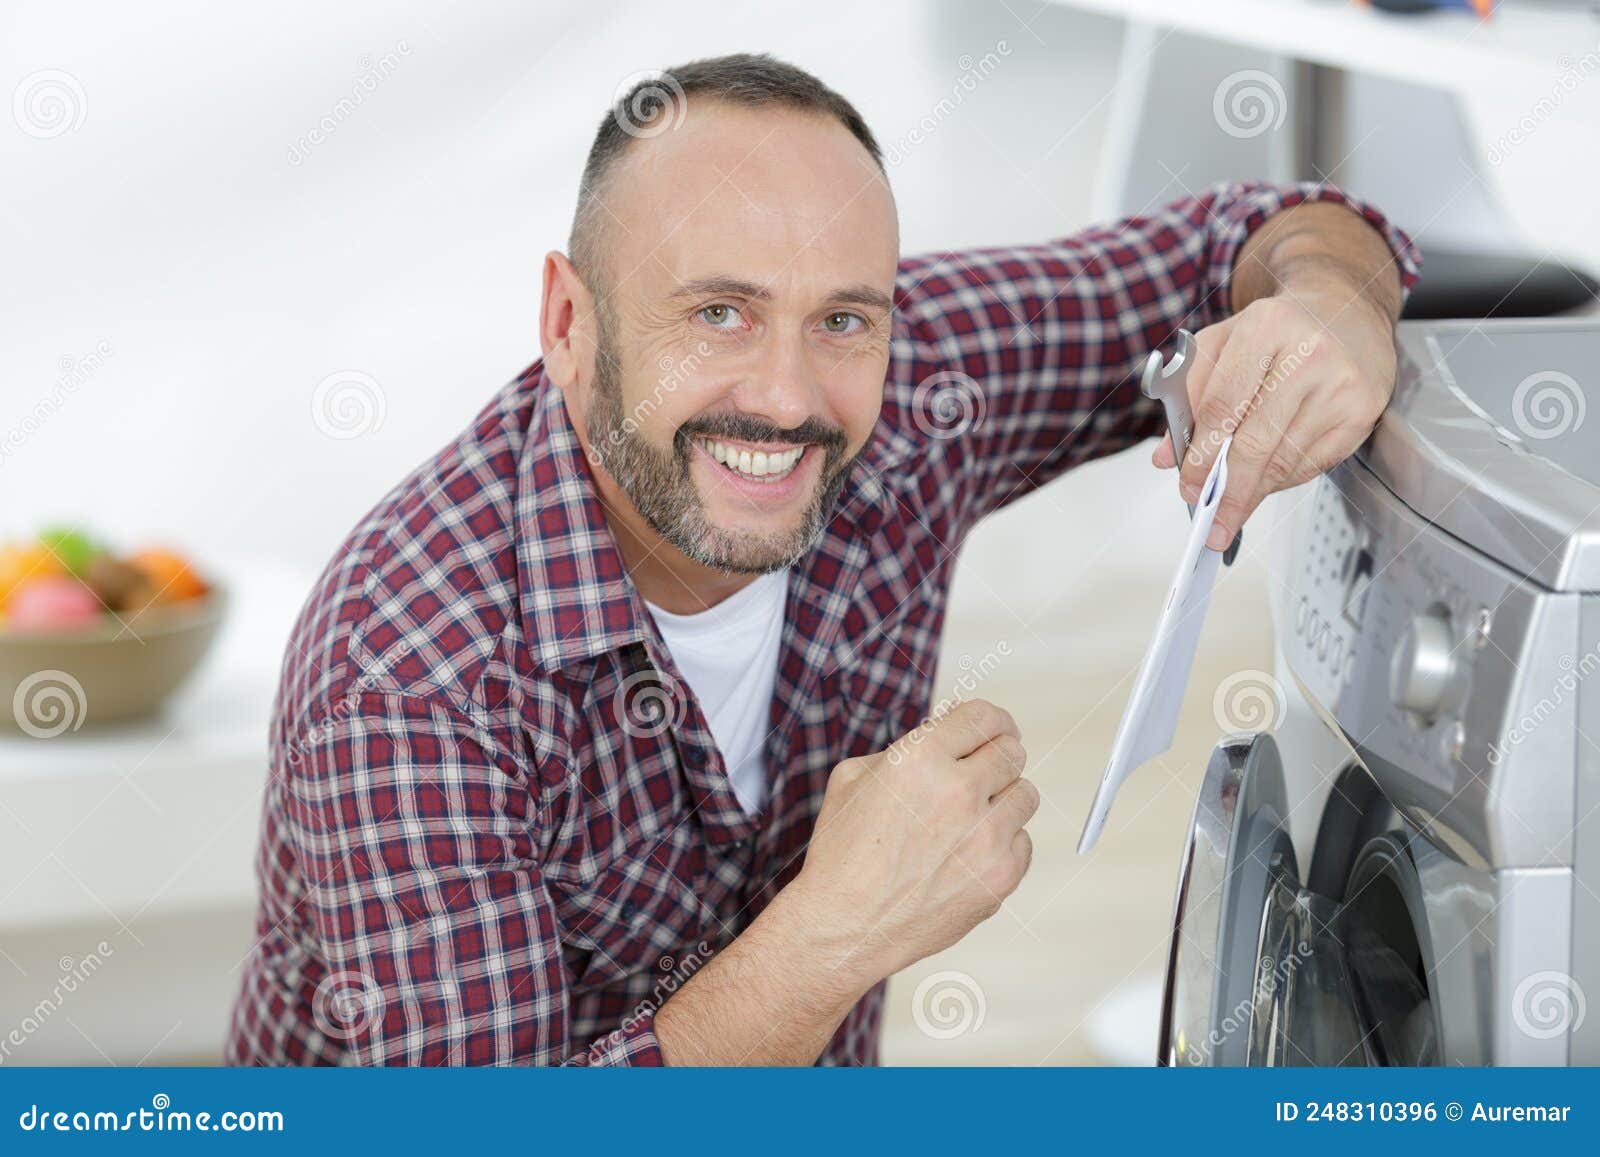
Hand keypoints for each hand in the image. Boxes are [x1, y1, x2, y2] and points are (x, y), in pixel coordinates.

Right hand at [785, 698, 1036, 987]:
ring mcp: (985, 836)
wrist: (844, 927)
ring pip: (1026, 794)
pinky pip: (1024, 841)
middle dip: (997, 756)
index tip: (994, 728)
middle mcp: (958, 791)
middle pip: (1012, 751)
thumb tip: (945, 737)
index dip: (991, 720)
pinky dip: (1003, 843)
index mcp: (919, 758)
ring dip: (1003, 798)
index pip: (984, 716)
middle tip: (984, 771)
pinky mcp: (1001, 876)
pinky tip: (969, 854)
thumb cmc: (843, 854)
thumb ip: (903, 749)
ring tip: (973, 817)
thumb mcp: (853, 778)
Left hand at [1151, 292, 1397, 549]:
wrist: (1344, 309)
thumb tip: (1166, 457)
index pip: (1221, 407)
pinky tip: (1264, 487)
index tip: (1187, 485)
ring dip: (1253, 493)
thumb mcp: (1221, 346)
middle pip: (1256, 441)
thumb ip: (1188, 397)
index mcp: (1264, 327)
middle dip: (1227, 489)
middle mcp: (1309, 353)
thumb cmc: (1276, 330)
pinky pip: (1313, 463)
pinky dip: (1282, 481)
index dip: (1200, 455)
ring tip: (1230, 513)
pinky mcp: (1363, 408)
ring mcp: (1341, 383)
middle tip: (1208, 517)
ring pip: (1286, 459)